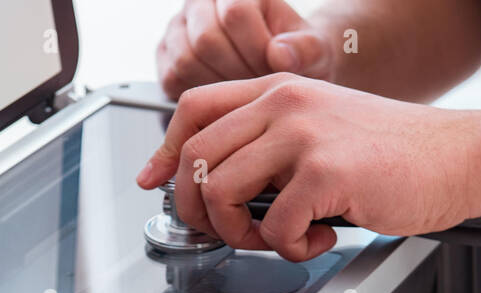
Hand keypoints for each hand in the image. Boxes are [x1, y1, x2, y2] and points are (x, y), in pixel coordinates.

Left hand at [136, 74, 480, 260]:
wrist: (461, 157)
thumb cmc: (398, 153)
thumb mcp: (324, 130)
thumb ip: (274, 145)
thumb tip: (223, 187)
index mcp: (279, 90)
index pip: (194, 110)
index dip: (165, 151)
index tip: (154, 181)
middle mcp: (285, 103)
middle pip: (197, 157)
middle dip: (200, 210)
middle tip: (231, 232)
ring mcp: (303, 135)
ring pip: (222, 192)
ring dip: (242, 234)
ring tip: (281, 238)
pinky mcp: (326, 172)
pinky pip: (274, 227)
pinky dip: (290, 249)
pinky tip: (319, 239)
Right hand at [157, 0, 335, 99]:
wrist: (278, 69)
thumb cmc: (294, 57)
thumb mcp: (314, 51)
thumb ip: (306, 50)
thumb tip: (279, 55)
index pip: (235, 13)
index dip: (256, 49)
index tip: (272, 68)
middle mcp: (201, 3)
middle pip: (207, 40)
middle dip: (237, 71)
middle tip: (257, 84)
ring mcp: (178, 29)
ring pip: (186, 61)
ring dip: (217, 85)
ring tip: (242, 90)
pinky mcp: (166, 57)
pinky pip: (171, 79)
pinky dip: (198, 94)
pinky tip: (222, 95)